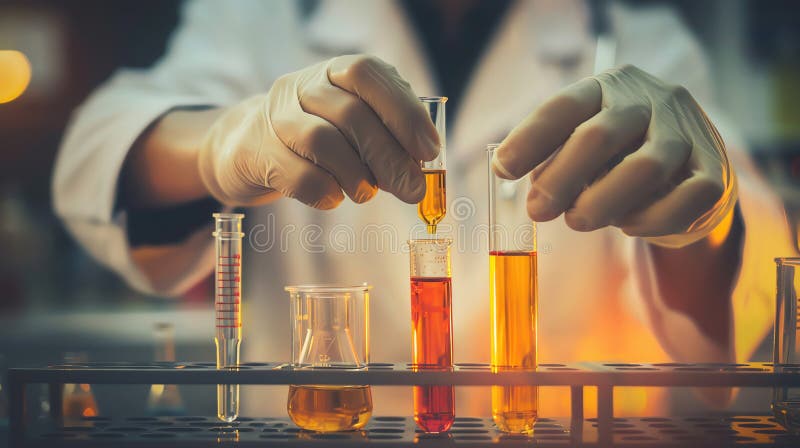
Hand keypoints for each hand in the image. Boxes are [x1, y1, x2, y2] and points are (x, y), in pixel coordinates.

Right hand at [198, 55, 438, 207]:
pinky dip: (325, 191)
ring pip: (323, 142)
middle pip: (352, 115)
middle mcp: (303, 85)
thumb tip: (423, 171)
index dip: (403, 111)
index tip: (428, 150)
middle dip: (390, 157)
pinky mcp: (257, 152)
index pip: (368, 73)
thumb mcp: (352, 124)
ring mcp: (276, 116)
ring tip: (366, 193)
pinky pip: (298, 175)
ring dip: (357, 176)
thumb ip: (387, 137)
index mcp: (334, 72)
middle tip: (412, 190)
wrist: (247, 146)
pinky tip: (334, 197)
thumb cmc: (317, 137)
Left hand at [493, 64, 736, 247]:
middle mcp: (651, 100)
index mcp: (609, 87)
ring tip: (578, 220)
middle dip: (560, 179)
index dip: (530, 138)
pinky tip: (627, 224)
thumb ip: (549, 157)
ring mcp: (688, 133)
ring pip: (644, 168)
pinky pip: (683, 201)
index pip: (564, 106)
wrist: (686, 175)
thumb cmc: (617, 159)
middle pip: (600, 136)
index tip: (502, 169)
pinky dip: (648, 220)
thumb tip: (506, 168)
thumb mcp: (581, 146)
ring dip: (601, 203)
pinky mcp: (715, 172)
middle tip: (538, 210)